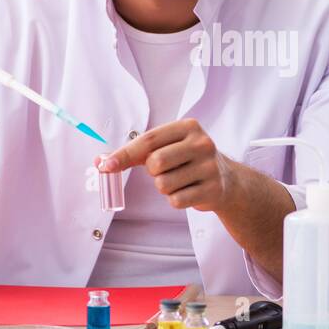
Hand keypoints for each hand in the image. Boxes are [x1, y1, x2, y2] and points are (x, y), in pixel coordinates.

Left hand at [95, 118, 236, 211]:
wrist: (227, 180)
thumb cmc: (188, 160)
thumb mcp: (167, 147)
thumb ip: (135, 153)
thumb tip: (102, 162)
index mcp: (188, 127)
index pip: (149, 140)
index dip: (124, 154)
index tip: (105, 166)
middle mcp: (202, 143)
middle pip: (155, 162)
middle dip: (152, 172)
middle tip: (165, 170)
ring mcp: (209, 167)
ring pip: (164, 184)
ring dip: (164, 187)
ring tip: (180, 180)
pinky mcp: (212, 190)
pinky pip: (176, 200)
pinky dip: (175, 199)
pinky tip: (188, 191)